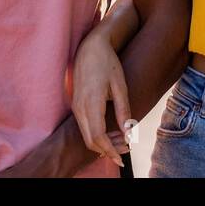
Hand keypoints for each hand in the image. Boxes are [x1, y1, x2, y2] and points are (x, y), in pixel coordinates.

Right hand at [71, 27, 130, 167]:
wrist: (90, 46)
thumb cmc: (108, 63)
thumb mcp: (120, 86)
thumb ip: (123, 111)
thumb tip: (129, 133)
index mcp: (91, 103)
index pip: (98, 136)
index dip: (110, 150)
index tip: (122, 159)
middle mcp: (80, 107)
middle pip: (90, 140)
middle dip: (107, 150)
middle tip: (125, 150)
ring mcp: (76, 106)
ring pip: (86, 135)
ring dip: (102, 143)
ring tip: (121, 141)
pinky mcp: (76, 104)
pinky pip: (84, 126)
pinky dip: (96, 134)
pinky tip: (110, 132)